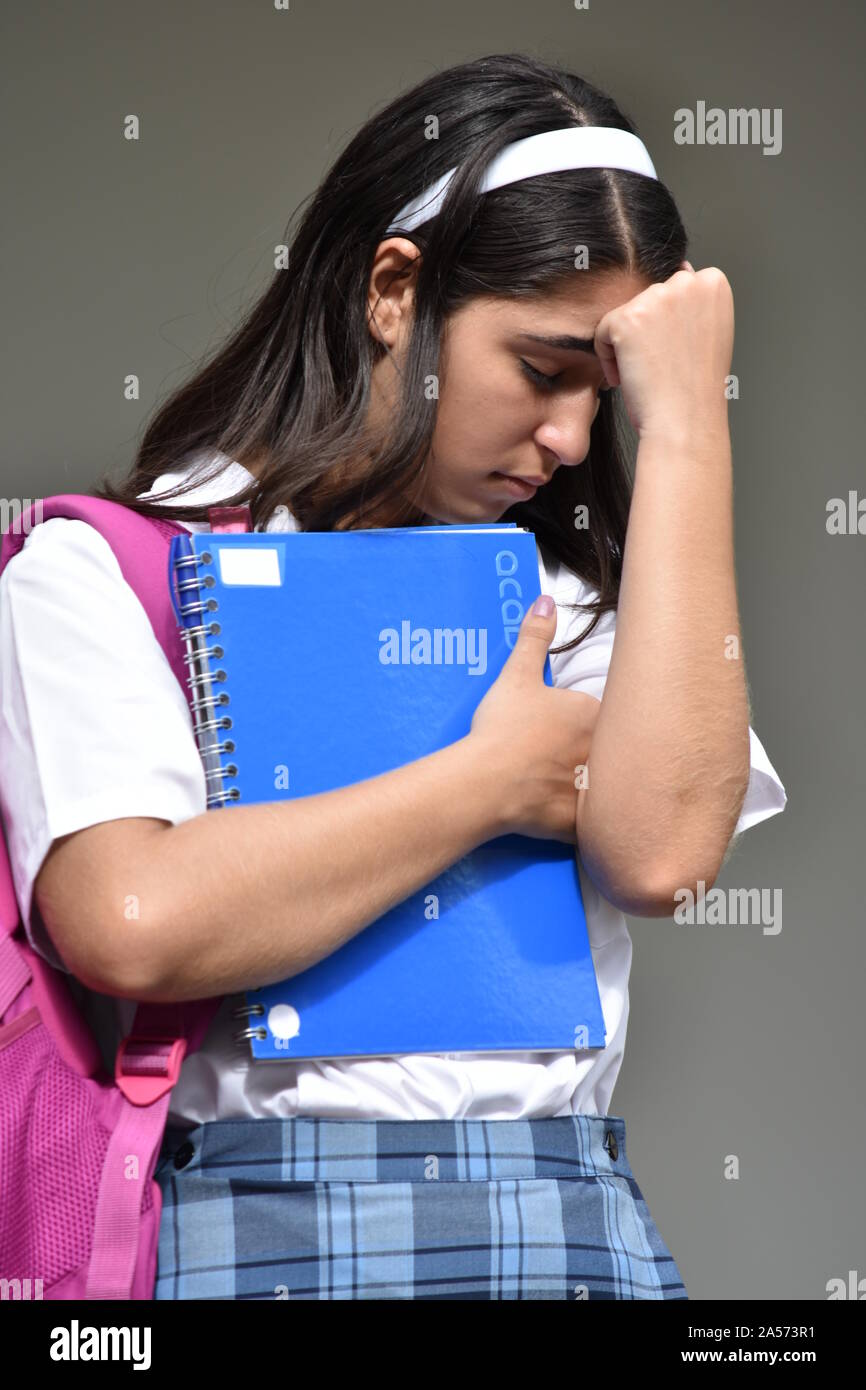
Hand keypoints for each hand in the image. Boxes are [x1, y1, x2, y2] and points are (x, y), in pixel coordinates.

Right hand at [468, 598, 599, 843]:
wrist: (486, 783)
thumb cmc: (503, 729)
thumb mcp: (517, 676)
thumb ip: (535, 637)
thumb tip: (545, 600)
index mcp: (594, 714)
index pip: (613, 713)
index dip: (597, 718)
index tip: (576, 724)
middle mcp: (602, 752)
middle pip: (618, 751)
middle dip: (607, 752)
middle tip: (576, 755)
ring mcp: (593, 791)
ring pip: (609, 788)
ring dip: (601, 787)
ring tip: (579, 787)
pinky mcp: (580, 824)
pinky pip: (591, 824)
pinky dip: (585, 824)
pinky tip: (571, 818)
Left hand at [593, 259, 733, 439]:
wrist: (686, 421)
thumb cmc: (696, 387)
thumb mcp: (709, 331)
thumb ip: (694, 302)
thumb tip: (680, 271)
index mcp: (714, 282)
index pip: (674, 287)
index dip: (671, 326)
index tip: (680, 353)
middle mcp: (688, 281)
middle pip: (647, 298)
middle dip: (648, 332)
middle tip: (664, 365)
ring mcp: (657, 297)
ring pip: (624, 313)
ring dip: (628, 345)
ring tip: (650, 372)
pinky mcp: (627, 317)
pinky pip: (602, 331)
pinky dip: (610, 359)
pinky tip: (632, 377)